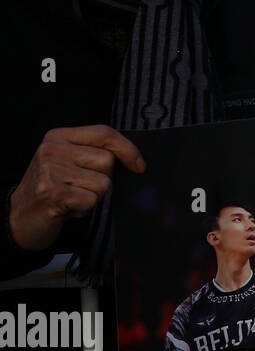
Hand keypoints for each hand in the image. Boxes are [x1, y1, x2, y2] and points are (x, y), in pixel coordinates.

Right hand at [8, 125, 145, 251]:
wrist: (19, 218)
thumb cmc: (52, 190)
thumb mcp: (69, 163)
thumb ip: (93, 153)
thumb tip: (135, 160)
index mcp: (58, 137)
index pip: (104, 133)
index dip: (127, 148)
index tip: (139, 165)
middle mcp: (52, 149)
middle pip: (107, 160)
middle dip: (103, 179)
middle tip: (80, 188)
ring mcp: (50, 170)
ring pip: (103, 183)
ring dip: (93, 196)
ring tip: (73, 198)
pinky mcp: (51, 192)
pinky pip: (91, 200)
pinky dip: (85, 209)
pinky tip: (68, 208)